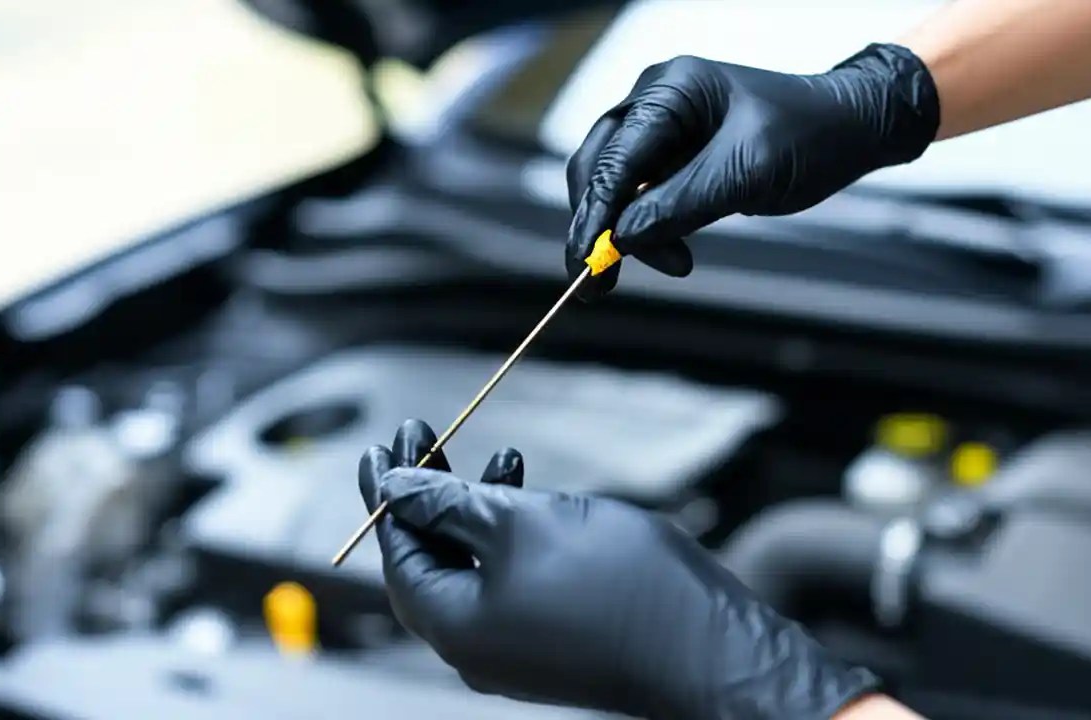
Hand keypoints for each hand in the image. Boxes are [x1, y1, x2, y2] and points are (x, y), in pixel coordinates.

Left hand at [358, 425, 879, 719]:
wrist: (707, 644)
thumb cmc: (616, 583)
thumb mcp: (520, 523)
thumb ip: (449, 504)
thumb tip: (395, 488)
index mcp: (453, 626)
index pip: (397, 551)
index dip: (388, 491)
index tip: (383, 443)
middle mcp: (474, 648)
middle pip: (431, 559)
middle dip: (429, 493)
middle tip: (422, 435)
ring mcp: (514, 650)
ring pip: (474, 567)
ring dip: (475, 508)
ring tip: (498, 454)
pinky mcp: (552, 642)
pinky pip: (510, 582)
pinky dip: (510, 536)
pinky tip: (531, 494)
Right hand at [565, 44, 938, 299]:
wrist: (851, 131)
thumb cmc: (809, 134)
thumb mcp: (744, 174)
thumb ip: (678, 205)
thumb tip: (621, 239)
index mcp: (670, 91)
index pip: (613, 157)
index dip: (595, 214)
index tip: (585, 262)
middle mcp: (656, 103)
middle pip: (598, 169)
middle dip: (597, 228)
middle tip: (596, 282)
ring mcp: (664, 130)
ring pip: (618, 189)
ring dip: (626, 235)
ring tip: (666, 268)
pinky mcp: (676, 158)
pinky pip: (644, 198)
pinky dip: (650, 231)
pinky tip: (674, 254)